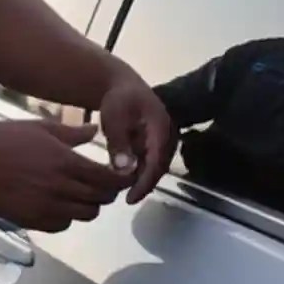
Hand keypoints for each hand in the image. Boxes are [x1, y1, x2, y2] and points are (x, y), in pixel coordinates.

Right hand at [0, 120, 133, 232]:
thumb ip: (73, 133)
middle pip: (101, 200)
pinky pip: (62, 225)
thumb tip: (96, 130)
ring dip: (88, 205)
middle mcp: (61, 188)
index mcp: (67, 162)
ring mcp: (47, 207)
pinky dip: (66, 217)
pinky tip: (59, 204)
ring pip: (85, 215)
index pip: (109, 179)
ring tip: (81, 194)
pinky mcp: (32, 221)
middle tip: (103, 184)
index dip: (121, 179)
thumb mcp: (42, 128)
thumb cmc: (6, 137)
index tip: (123, 175)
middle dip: (107, 192)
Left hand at [97, 77, 173, 203]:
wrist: (121, 85)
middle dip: (144, 184)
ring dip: (143, 178)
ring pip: (156, 165)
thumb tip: (124, 169)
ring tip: (125, 191)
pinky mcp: (158, 141)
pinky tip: (126, 178)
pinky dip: (141, 170)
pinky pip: (152, 160)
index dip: (145, 183)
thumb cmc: (118, 99)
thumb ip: (119, 142)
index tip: (131, 198)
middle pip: (159, 167)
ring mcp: (165, 138)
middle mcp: (169, 135)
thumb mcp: (114, 117)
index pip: (157, 162)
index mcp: (162, 128)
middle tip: (127, 198)